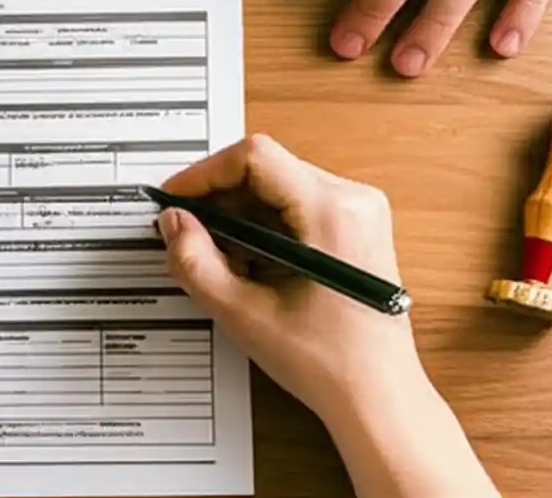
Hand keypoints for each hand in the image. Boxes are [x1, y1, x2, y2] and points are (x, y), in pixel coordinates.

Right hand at [158, 135, 498, 496]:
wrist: (377, 395)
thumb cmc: (329, 362)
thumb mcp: (243, 313)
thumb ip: (195, 262)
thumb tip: (173, 223)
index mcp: (332, 212)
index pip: (254, 157)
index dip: (204, 174)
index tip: (175, 199)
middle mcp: (353, 200)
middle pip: (265, 168)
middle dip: (219, 199)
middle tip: (188, 235)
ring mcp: (358, 212)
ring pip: (276, 186)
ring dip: (239, 215)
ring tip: (223, 262)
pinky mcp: (354, 226)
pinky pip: (294, 205)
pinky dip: (261, 227)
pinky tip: (249, 266)